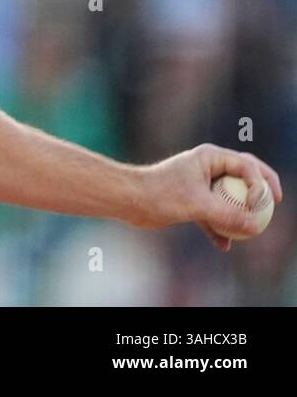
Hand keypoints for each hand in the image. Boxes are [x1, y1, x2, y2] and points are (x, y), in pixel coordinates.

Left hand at [129, 144, 283, 250]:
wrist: (129, 199)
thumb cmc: (160, 194)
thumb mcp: (197, 205)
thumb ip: (227, 215)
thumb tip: (254, 225)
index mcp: (210, 157)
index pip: (247, 165)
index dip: (261, 184)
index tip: (261, 205)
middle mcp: (208, 166)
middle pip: (244, 177)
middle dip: (259, 192)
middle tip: (274, 204)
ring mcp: (201, 183)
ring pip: (229, 197)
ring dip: (239, 213)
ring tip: (249, 231)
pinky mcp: (192, 200)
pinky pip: (214, 212)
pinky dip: (219, 227)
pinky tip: (223, 245)